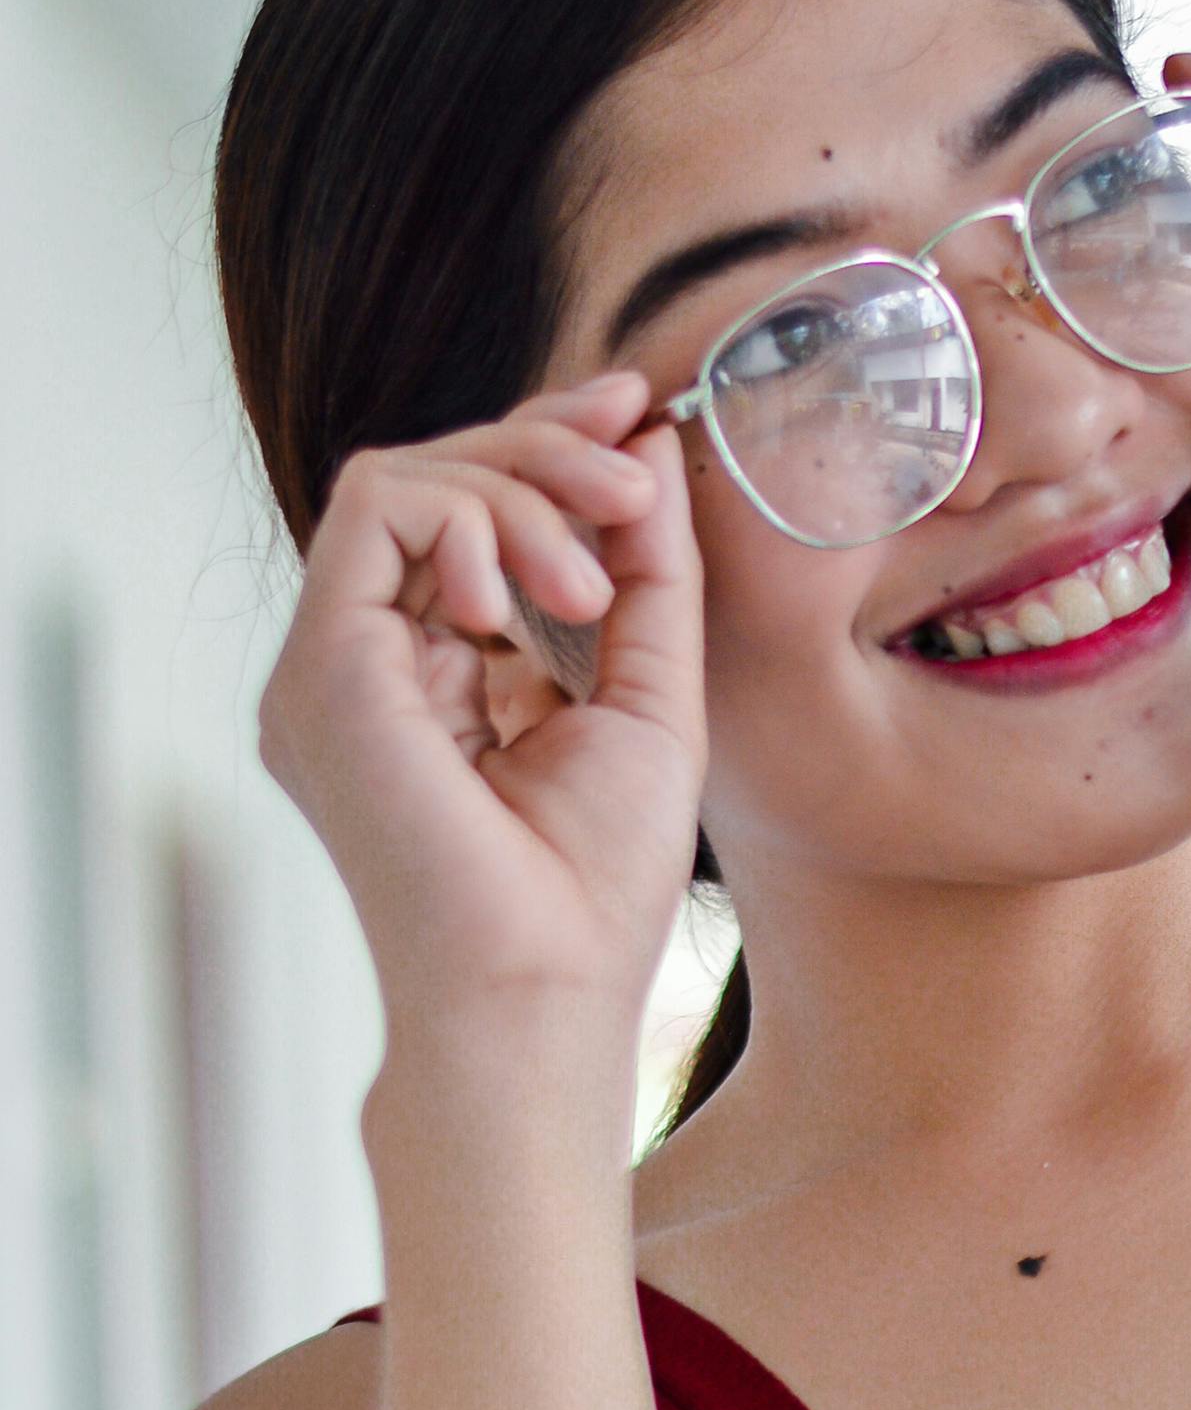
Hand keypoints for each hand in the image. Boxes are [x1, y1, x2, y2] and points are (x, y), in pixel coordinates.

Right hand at [254, 370, 706, 1054]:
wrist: (542, 993)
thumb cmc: (593, 890)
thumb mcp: (650, 700)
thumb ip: (647, 578)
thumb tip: (649, 448)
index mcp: (433, 676)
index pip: (471, 515)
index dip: (547, 446)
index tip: (637, 416)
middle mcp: (368, 663)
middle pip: (435, 480)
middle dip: (546, 452)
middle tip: (633, 481)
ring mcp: (332, 665)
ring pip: (404, 478)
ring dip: (521, 492)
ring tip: (590, 589)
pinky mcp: (321, 665)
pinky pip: (377, 508)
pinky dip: (468, 518)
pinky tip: (526, 600)